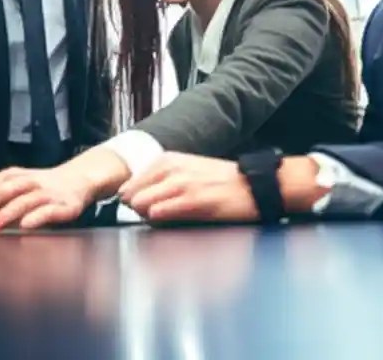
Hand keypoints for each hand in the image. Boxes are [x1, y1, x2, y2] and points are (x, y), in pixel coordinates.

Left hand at [0, 166, 94, 231]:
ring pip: (23, 201)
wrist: (78, 179)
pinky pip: (48, 210)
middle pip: (1, 192)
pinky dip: (37, 217)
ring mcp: (46, 193)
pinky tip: (26, 225)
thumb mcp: (15, 188)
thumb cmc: (40, 188)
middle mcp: (27, 182)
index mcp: (11, 177)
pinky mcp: (63, 205)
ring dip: (6, 213)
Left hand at [118, 152, 256, 222]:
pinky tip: (170, 222)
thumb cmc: (220, 182)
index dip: (132, 200)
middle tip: (153, 218)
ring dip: (147, 216)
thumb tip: (136, 198)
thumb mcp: (185, 170)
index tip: (143, 209)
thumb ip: (160, 180)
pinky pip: (159, 212)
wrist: (252, 185)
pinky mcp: (193, 201)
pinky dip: (159, 220)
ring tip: (164, 221)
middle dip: (136, 210)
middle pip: (131, 195)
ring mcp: (181, 184)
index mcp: (166, 160)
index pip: (129, 183)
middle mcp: (170, 168)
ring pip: (141, 204)